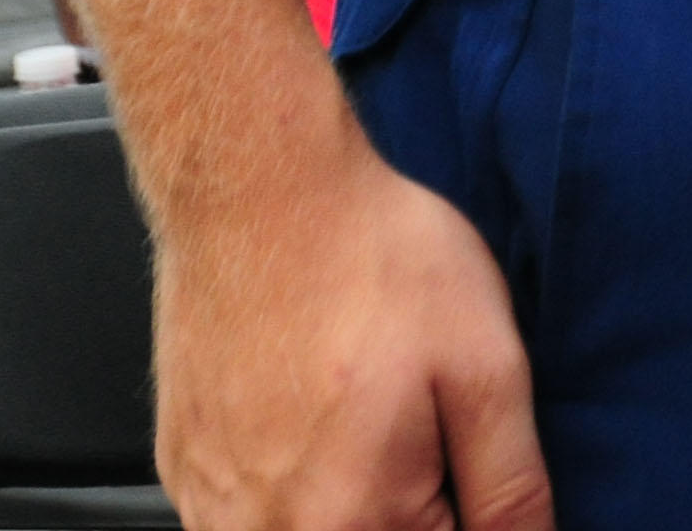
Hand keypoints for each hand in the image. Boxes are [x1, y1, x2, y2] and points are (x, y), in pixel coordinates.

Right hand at [151, 137, 549, 530]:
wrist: (260, 194)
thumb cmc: (370, 262)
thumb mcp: (486, 368)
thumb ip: (508, 485)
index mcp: (354, 522)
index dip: (465, 512)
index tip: (461, 468)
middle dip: (413, 507)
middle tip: (414, 426)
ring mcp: (214, 509)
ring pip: (306, 530)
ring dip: (350, 501)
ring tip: (364, 412)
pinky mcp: (183, 472)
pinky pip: (249, 516)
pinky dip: (292, 488)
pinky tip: (315, 417)